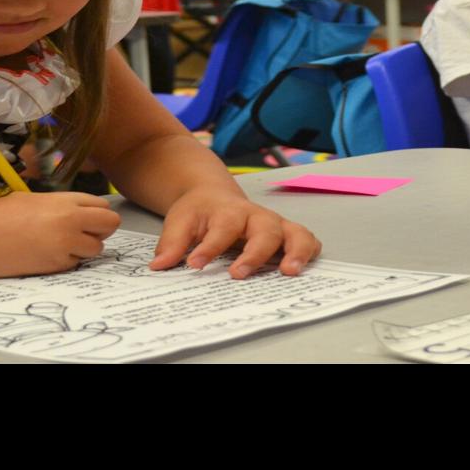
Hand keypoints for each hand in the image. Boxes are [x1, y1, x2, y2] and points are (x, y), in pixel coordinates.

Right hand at [0, 192, 120, 276]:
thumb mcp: (28, 200)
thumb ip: (59, 206)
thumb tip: (79, 214)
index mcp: (62, 200)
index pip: (102, 205)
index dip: (95, 213)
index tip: (85, 219)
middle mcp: (69, 221)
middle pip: (110, 225)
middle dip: (100, 230)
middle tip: (80, 234)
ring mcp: (64, 245)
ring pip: (95, 249)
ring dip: (82, 249)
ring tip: (55, 245)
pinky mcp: (54, 266)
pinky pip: (74, 264)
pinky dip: (64, 262)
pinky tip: (40, 255)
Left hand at [149, 187, 321, 278]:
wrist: (213, 194)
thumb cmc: (200, 211)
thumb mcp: (180, 221)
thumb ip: (171, 243)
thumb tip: (159, 266)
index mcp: (229, 211)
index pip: (223, 228)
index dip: (210, 248)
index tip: (195, 265)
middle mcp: (257, 217)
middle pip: (265, 230)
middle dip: (255, 253)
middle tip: (238, 275)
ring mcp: (276, 226)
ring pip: (295, 233)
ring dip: (296, 252)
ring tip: (288, 272)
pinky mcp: (288, 236)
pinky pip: (308, 241)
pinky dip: (310, 253)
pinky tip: (303, 270)